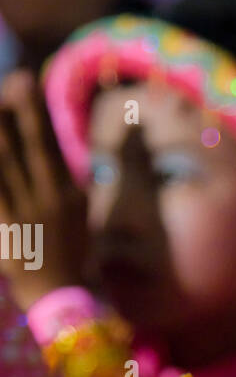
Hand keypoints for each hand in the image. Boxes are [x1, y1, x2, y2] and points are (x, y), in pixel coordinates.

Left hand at [0, 69, 86, 307]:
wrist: (63, 296)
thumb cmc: (76, 258)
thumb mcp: (86, 218)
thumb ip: (83, 188)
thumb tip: (86, 167)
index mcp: (70, 193)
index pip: (50, 143)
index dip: (37, 111)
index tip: (26, 82)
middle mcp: (49, 196)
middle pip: (28, 145)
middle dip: (18, 110)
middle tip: (11, 81)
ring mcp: (26, 211)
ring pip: (6, 162)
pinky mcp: (6, 225)